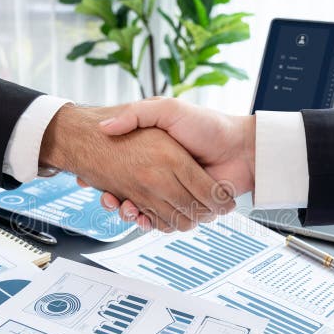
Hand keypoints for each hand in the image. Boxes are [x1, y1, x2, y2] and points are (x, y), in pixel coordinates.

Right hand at [39, 103, 234, 231]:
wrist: (242, 146)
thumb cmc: (208, 124)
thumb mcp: (167, 109)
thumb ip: (137, 114)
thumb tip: (105, 126)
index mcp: (156, 157)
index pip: (122, 172)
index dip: (106, 178)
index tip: (90, 180)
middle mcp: (163, 177)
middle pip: (129, 196)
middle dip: (115, 200)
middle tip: (107, 197)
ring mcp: (175, 194)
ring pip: (144, 212)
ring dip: (130, 213)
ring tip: (123, 206)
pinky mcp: (190, 209)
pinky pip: (165, 223)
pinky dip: (152, 223)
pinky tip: (140, 216)